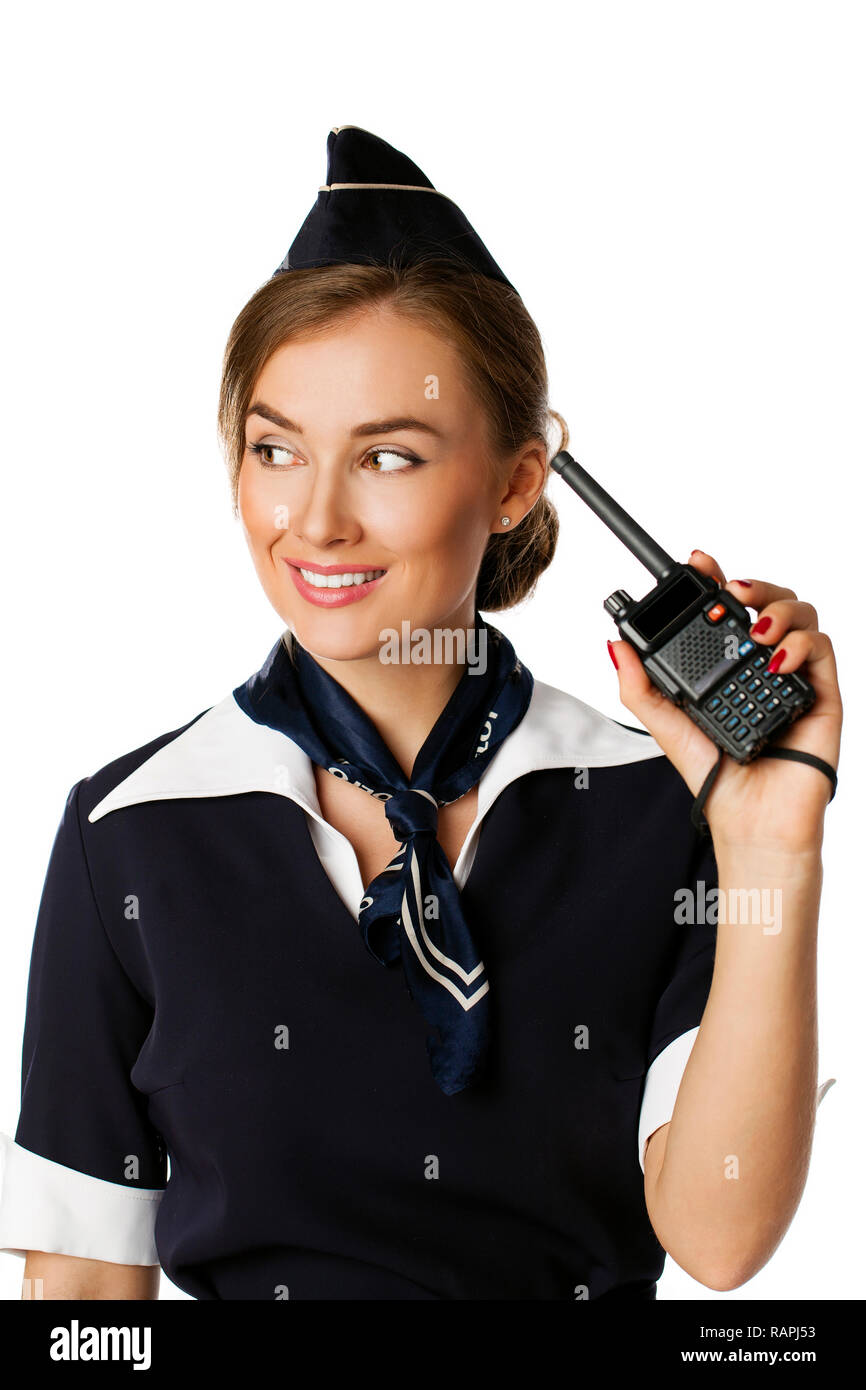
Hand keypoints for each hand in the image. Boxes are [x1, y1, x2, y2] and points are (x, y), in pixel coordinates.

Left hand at [607, 549, 842, 856]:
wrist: (752, 822)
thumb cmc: (716, 779)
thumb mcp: (666, 727)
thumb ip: (640, 688)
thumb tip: (614, 645)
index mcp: (726, 666)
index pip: (725, 609)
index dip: (715, 576)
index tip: (698, 560)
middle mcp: (761, 664)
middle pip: (767, 600)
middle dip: (750, 583)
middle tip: (729, 589)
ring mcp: (793, 674)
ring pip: (800, 613)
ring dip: (777, 607)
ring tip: (755, 628)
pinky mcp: (821, 692)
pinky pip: (822, 646)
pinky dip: (800, 642)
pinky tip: (776, 659)